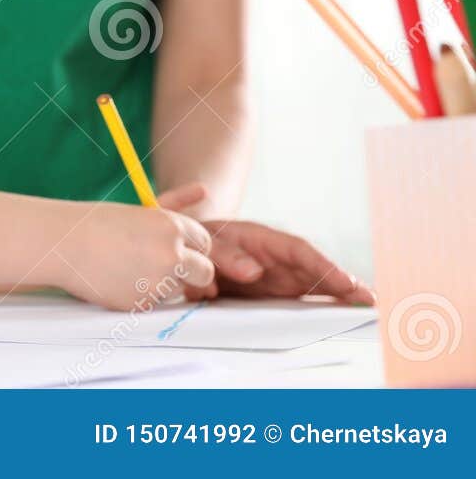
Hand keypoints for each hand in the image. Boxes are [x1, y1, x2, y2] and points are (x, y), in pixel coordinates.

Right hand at [59, 200, 215, 309]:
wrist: (61, 244)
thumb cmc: (95, 223)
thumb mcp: (138, 212)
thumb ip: (173, 210)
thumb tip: (205, 189)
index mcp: (171, 226)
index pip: (205, 243)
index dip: (192, 246)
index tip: (177, 247)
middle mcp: (171, 255)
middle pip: (205, 273)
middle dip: (192, 272)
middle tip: (168, 267)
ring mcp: (158, 282)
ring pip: (178, 290)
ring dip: (163, 283)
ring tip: (129, 268)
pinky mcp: (142, 304)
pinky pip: (153, 303)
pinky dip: (141, 295)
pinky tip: (118, 279)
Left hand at [157, 184, 374, 304]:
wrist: (185, 250)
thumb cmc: (198, 240)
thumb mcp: (206, 241)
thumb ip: (225, 254)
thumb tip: (254, 272)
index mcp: (262, 239)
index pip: (298, 250)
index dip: (323, 266)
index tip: (346, 282)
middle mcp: (276, 258)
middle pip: (315, 270)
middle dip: (343, 283)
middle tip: (372, 300)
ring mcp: (278, 276)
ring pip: (314, 286)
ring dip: (339, 297)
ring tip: (367, 309)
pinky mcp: (274, 293)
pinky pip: (301, 300)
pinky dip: (321, 307)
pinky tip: (340, 316)